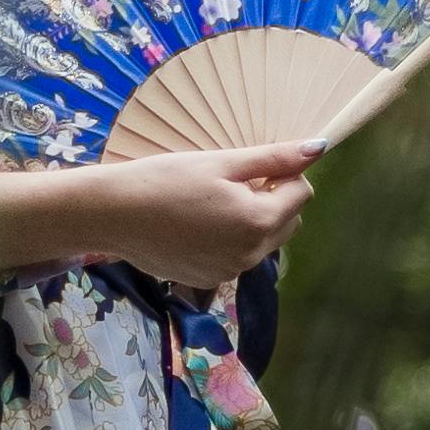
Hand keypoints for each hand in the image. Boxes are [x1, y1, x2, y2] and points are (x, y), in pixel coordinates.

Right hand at [67, 143, 315, 295]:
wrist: (112, 215)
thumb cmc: (164, 180)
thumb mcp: (219, 162)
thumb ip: (272, 159)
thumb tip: (317, 149)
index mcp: (258, 221)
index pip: (301, 193)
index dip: (282, 174)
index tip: (250, 166)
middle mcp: (252, 254)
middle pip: (288, 222)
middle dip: (272, 199)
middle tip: (232, 182)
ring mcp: (230, 272)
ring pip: (263, 242)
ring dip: (252, 221)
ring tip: (210, 203)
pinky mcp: (209, 280)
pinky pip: (237, 257)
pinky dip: (228, 240)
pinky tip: (195, 225)